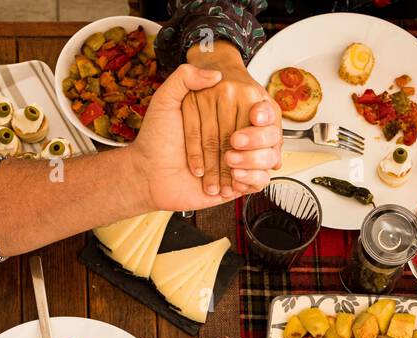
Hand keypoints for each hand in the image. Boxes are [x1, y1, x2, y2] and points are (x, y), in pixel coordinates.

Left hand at [126, 63, 280, 211]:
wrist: (148, 174)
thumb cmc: (156, 139)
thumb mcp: (165, 99)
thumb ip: (185, 77)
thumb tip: (215, 73)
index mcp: (223, 115)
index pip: (254, 112)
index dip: (262, 113)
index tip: (256, 115)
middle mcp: (234, 137)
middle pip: (264, 136)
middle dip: (254, 140)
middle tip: (234, 142)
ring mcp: (238, 161)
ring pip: (267, 159)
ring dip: (252, 161)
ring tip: (229, 160)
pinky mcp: (236, 184)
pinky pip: (260, 182)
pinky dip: (251, 179)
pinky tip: (234, 178)